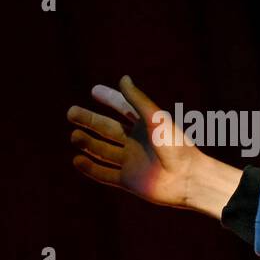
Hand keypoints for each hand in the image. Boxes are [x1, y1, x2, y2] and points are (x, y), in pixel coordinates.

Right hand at [68, 75, 208, 209]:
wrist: (187, 178)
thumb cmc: (175, 145)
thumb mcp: (155, 118)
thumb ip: (138, 100)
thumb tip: (123, 78)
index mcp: (146, 126)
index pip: (124, 109)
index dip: (110, 99)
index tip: (95, 90)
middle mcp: (137, 143)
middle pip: (107, 129)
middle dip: (89, 120)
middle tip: (71, 112)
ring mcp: (132, 162)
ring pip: (103, 151)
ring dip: (87, 143)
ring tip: (74, 136)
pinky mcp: (129, 181)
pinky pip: (105, 174)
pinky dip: (90, 168)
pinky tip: (77, 159)